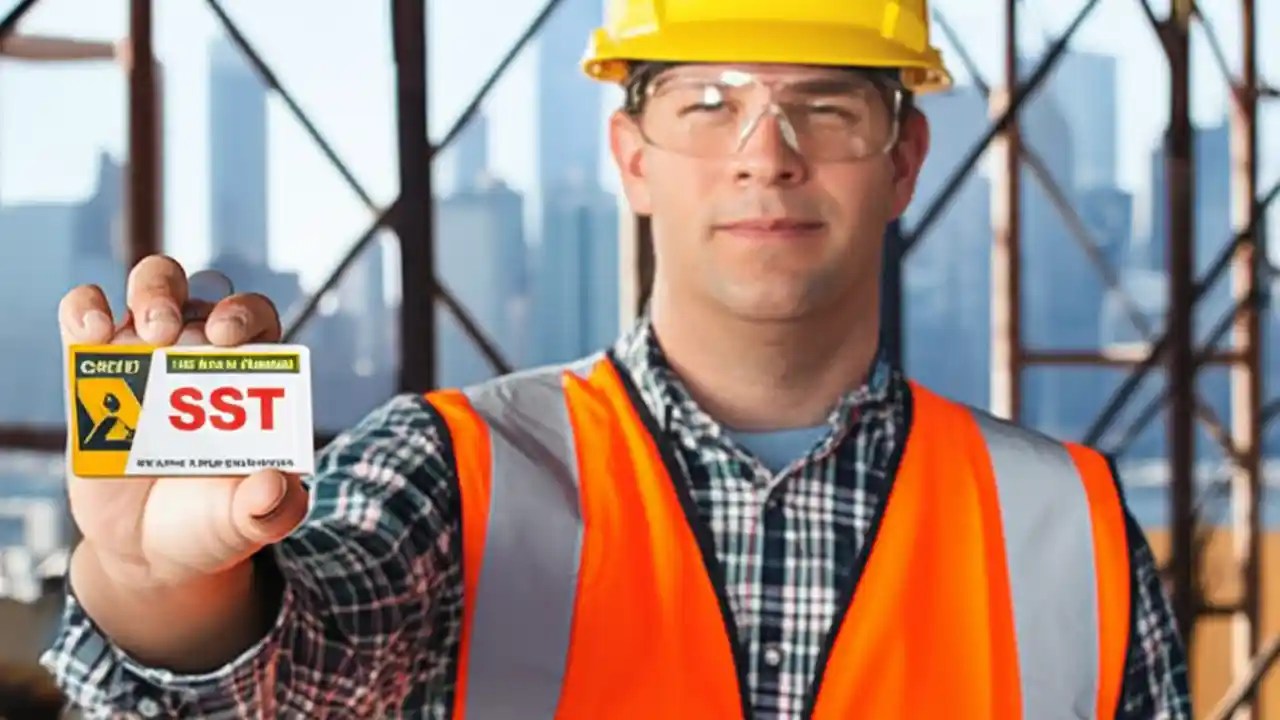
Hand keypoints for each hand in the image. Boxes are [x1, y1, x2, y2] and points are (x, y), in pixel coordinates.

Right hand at [59, 255, 309, 588]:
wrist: (152, 549)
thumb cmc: (213, 520)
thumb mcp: (248, 521)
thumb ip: (272, 508)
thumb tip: (273, 486)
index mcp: (247, 375)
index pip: (254, 318)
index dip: (244, 314)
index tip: (227, 338)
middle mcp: (198, 354)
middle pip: (194, 292)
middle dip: (179, 297)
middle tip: (168, 332)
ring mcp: (145, 356)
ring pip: (147, 288)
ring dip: (145, 295)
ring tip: (143, 335)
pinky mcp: (93, 371)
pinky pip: (85, 319)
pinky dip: (85, 311)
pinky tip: (92, 333)